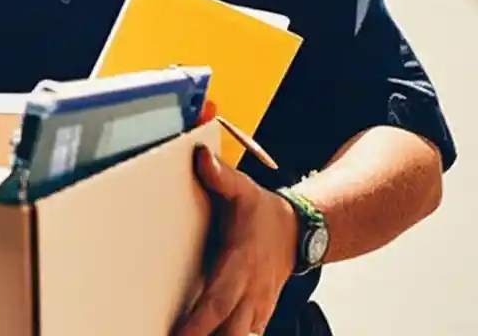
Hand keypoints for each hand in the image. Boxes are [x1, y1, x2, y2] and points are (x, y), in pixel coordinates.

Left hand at [174, 146, 298, 335]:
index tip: (177, 334)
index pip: (217, 302)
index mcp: (240, 265)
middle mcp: (250, 291)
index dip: (197, 323)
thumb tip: (201, 159)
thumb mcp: (244, 189)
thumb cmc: (264, 213)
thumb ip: (221, 176)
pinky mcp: (258, 313)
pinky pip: (245, 335)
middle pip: (227, 331)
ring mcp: (256, 306)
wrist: (301, 231)